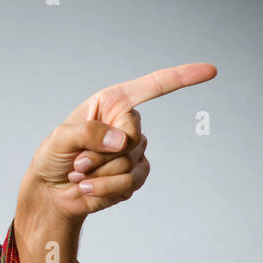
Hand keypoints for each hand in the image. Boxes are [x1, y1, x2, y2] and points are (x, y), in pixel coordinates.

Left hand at [20, 62, 217, 224]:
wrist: (52, 191)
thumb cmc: (52, 157)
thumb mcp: (60, 139)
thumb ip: (88, 134)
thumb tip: (124, 141)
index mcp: (112, 103)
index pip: (152, 87)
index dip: (182, 77)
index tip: (210, 71)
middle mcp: (127, 125)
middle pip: (133, 138)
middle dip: (99, 155)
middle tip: (77, 162)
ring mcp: (135, 152)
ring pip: (130, 165)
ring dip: (99, 175)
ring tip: (80, 175)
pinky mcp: (136, 176)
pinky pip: (130, 184)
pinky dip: (104, 189)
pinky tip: (89, 188)